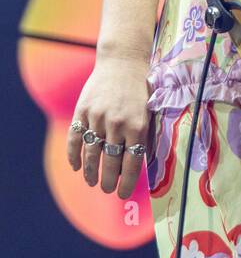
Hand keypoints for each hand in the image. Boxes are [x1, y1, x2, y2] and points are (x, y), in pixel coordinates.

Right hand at [67, 55, 152, 198]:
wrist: (123, 62)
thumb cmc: (141, 90)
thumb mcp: (150, 113)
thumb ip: (144, 137)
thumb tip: (137, 167)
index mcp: (138, 126)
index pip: (131, 163)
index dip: (126, 183)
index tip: (122, 194)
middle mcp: (117, 124)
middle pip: (110, 161)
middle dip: (108, 180)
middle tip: (107, 189)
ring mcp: (98, 117)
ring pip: (91, 153)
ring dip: (90, 171)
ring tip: (91, 181)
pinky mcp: (83, 110)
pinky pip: (75, 138)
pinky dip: (74, 154)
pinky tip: (75, 166)